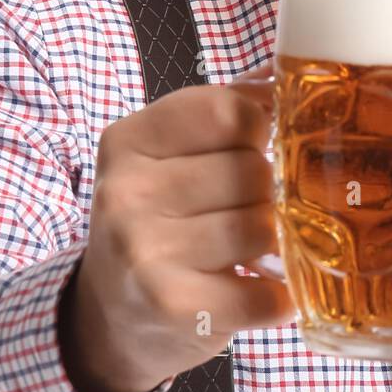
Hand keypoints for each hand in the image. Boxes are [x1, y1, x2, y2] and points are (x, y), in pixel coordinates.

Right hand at [58, 71, 295, 391]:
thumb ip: (222, 109)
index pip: (227, 111)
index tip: (260, 149)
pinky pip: (264, 294)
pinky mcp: (174, 307)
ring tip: (258, 250)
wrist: (110, 316)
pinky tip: (265, 291)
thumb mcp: (168, 156)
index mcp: (128, 140)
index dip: (261, 129)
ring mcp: (146, 251)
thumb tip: (282, 74)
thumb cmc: (157, 221)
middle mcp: (127, 192)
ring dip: (275, 242)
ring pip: (262, 226)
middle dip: (269, 192)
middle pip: (251, 171)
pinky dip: (279, 296)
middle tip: (254, 210)